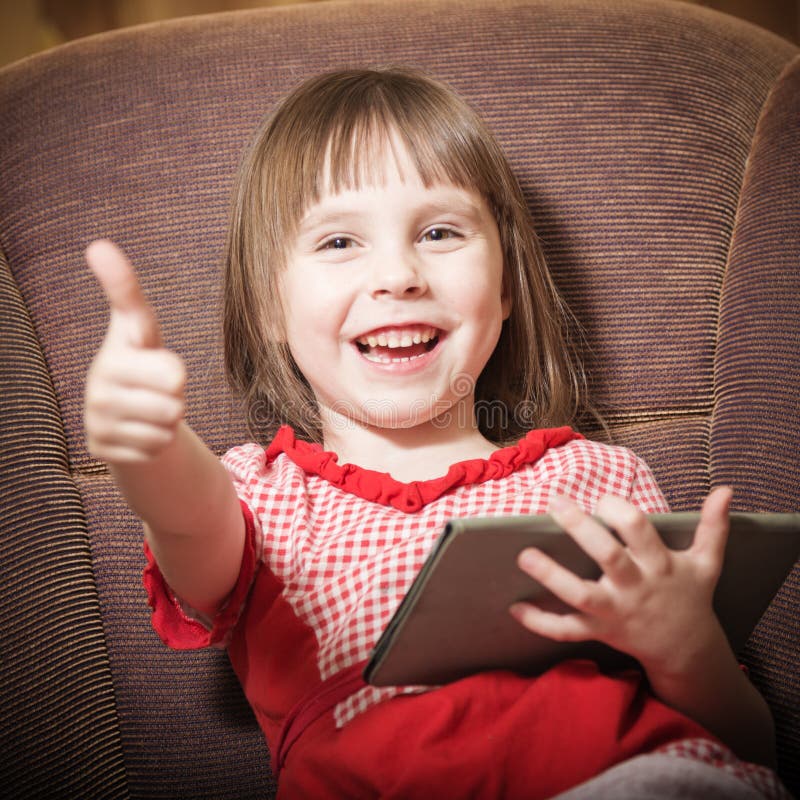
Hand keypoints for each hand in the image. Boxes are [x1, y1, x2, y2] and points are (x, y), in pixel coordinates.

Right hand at [84, 240, 185, 463]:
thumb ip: (164, 353)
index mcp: (123, 340)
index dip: (117, 277)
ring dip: (171, 419)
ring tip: (152, 411)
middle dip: (179, 393)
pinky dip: (159, 443)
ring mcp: (95, 409)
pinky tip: (141, 434)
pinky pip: (157, 445)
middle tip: (162, 392)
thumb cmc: (151, 379)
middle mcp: (102, 370)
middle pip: (174, 383)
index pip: (126, 304)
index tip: (100, 246)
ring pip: (169, 417)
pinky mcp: (99, 443)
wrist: (128, 428)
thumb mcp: (160, 354)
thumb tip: (166, 366)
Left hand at [510, 488, 732, 678]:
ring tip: (524, 555)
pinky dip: (541, 623)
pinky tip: (516, 607)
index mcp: (659, 566)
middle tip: (554, 502)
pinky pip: (566, 631)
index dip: (619, 510)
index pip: (639, 531)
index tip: (602, 497)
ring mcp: (614, 613)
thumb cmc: (689, 595)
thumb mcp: (707, 562)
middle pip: (607, 557)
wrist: (686, 649)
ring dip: (552, 576)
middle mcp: (635, 588)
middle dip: (580, 530)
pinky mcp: (597, 631)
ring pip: (580, 596)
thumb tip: (725, 491)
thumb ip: (713, 526)